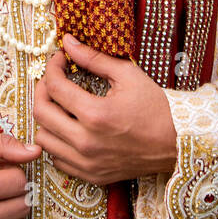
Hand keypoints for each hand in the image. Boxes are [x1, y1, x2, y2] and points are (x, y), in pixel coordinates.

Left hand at [32, 34, 177, 185]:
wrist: (176, 143)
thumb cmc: (155, 106)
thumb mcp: (127, 75)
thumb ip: (94, 58)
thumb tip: (68, 42)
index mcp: (95, 114)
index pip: (54, 87)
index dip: (51, 67)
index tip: (59, 60)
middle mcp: (86, 142)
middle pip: (41, 113)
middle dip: (42, 89)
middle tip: (53, 78)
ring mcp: (87, 163)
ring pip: (43, 139)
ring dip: (46, 117)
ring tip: (60, 104)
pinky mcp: (91, 176)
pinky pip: (57, 159)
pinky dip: (57, 141)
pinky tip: (69, 127)